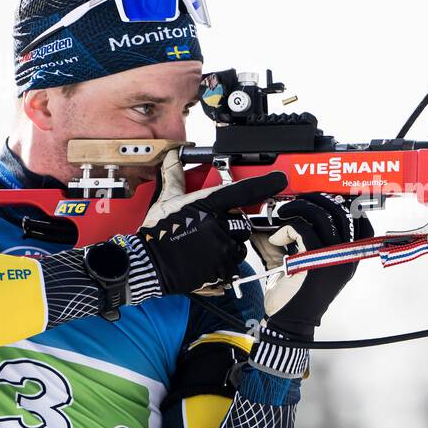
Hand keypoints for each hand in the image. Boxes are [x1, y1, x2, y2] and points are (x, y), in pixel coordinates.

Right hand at [131, 153, 285, 297]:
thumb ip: (176, 178)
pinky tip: (206, 261)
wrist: (147, 264)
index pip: (243, 191)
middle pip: (242, 223)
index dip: (264, 184)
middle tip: (212, 230)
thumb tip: (174, 157)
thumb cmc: (157, 232)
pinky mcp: (220, 270)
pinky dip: (223, 265)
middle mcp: (219, 226)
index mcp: (208, 205)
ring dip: (228, 247)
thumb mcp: (166, 201)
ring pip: (239, 246)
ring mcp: (221, 249)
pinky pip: (233, 266)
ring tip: (206, 247)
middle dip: (231, 226)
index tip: (280, 179)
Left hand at [253, 193, 373, 338]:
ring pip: (322, 216)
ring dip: (299, 208)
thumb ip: (292, 241)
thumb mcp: (299, 265)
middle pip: (342, 212)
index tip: (326, 199)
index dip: (348, 208)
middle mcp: (346, 258)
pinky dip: (285, 229)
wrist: (288, 324)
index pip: (364, 226)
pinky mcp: (314, 261)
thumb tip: (272, 220)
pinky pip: (302, 230)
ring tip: (283, 214)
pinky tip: (275, 240)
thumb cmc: (293, 297)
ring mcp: (333, 259)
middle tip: (297, 202)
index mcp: (348, 260)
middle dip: (317, 200)